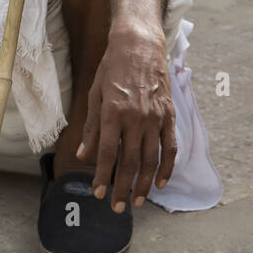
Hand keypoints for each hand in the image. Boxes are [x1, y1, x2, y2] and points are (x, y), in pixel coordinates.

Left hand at [77, 18, 174, 211]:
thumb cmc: (111, 69)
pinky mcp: (169, 116)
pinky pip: (170, 147)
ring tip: (137, 201)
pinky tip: (162, 182)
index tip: (96, 192)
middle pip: (129, 161)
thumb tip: (83, 155)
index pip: (105, 152)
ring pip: (151, 159)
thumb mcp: (94, 94)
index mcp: (112, 112)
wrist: (139, 46)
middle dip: (122, 187)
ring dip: (144, 184)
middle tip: (116, 207)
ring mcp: (154, 117)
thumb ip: (90, 127)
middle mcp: (135, 117)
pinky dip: (167, 167)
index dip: (101, 175)